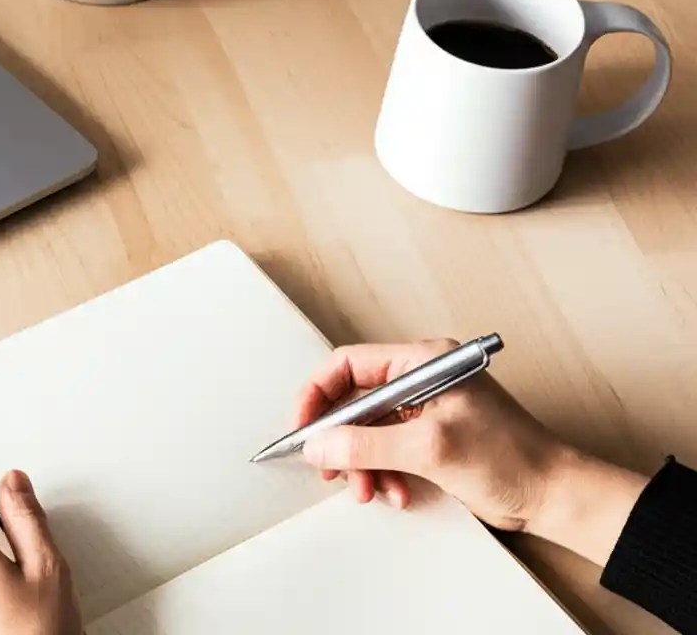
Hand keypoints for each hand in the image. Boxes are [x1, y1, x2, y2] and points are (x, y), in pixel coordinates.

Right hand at [296, 340, 647, 564]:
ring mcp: (426, 410)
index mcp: (422, 362)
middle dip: (340, 439)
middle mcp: (421, 380)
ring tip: (370, 489)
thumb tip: (318, 445)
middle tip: (330, 467)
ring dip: (362, 464)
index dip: (318, 395)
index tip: (303, 428)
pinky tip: (396, 492)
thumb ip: (365, 445)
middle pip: (354, 401)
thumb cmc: (512, 459)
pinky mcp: (431, 439)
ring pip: (367, 431)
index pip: (348, 364)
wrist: (553, 495)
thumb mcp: (428, 449)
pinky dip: (383, 473)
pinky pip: (387, 451)